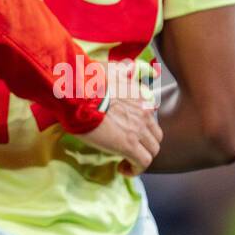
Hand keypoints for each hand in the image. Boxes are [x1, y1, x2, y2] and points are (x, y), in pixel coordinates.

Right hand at [73, 60, 162, 175]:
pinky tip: (123, 169)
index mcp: (140, 95)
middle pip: (155, 134)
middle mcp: (144, 111)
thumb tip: (128, 66)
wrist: (78, 92)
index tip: (128, 130)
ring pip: (153, 150)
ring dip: (141, 157)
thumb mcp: (109, 69)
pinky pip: (143, 163)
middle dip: (145, 143)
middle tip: (129, 147)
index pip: (150, 115)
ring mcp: (138, 129)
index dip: (141, 125)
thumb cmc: (87, 80)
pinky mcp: (130, 145)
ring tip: (126, 160)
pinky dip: (136, 169)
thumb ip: (122, 69)